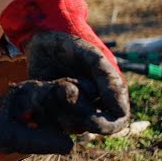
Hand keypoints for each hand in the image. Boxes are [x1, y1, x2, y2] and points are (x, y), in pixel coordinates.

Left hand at [0, 0, 130, 135]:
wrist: (41, 35)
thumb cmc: (72, 42)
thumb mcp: (91, 56)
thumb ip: (108, 80)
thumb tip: (121, 111)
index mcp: (110, 92)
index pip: (116, 122)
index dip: (105, 125)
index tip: (90, 118)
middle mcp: (92, 103)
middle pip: (89, 125)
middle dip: (77, 112)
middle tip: (63, 88)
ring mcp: (70, 107)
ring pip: (68, 123)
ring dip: (58, 106)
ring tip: (51, 82)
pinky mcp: (50, 107)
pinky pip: (48, 117)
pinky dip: (44, 105)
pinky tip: (40, 87)